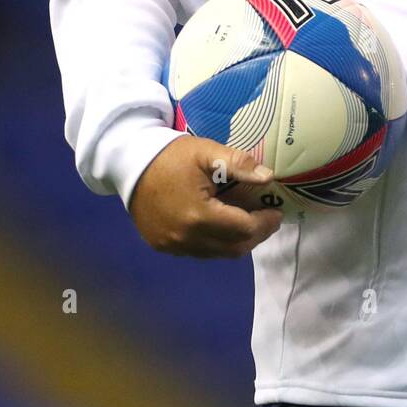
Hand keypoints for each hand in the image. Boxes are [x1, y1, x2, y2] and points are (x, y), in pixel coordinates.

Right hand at [130, 136, 283, 257]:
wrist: (129, 163)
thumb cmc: (171, 156)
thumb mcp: (207, 153)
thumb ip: (239, 165)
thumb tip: (268, 178)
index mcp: (199, 216)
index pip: (244, 229)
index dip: (265, 222)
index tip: (277, 211)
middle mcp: (186, 238)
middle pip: (233, 248)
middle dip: (256, 235)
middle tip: (267, 220)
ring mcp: (172, 245)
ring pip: (216, 253)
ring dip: (236, 241)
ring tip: (247, 221)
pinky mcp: (161, 246)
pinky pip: (198, 251)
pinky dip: (215, 242)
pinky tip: (220, 225)